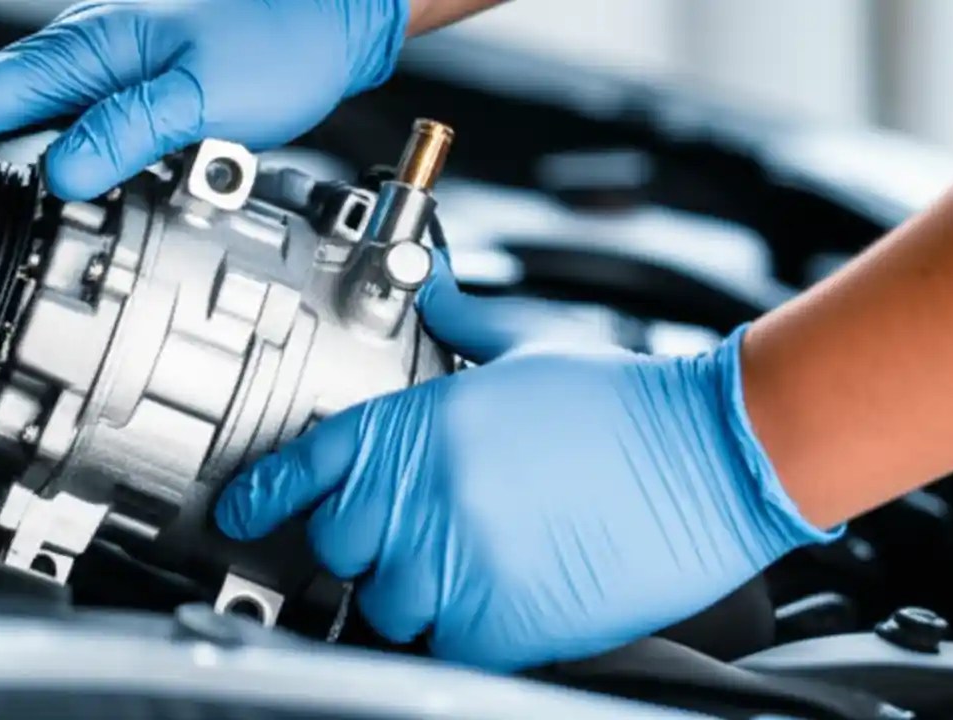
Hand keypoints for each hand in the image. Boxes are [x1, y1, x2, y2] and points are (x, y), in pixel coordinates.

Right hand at [0, 0, 408, 213]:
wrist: (332, 15)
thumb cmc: (283, 39)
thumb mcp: (205, 94)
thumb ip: (129, 134)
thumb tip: (64, 177)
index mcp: (83, 53)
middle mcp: (81, 56)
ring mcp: (102, 69)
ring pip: (6, 109)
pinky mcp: (130, 87)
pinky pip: (54, 119)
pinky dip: (19, 151)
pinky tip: (26, 182)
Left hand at [215, 258, 837, 669]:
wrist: (710, 456)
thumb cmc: (626, 402)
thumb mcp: (528, 346)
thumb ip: (460, 321)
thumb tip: (431, 289)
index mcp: (423, 420)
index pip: (307, 464)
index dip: (266, 492)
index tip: (242, 511)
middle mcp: (427, 491)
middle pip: (338, 543)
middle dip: (363, 539)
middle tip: (414, 528)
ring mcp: (459, 560)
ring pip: (386, 602)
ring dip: (414, 589)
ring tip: (472, 559)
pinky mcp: (502, 622)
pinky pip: (441, 643)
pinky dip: (460, 628)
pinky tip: (500, 594)